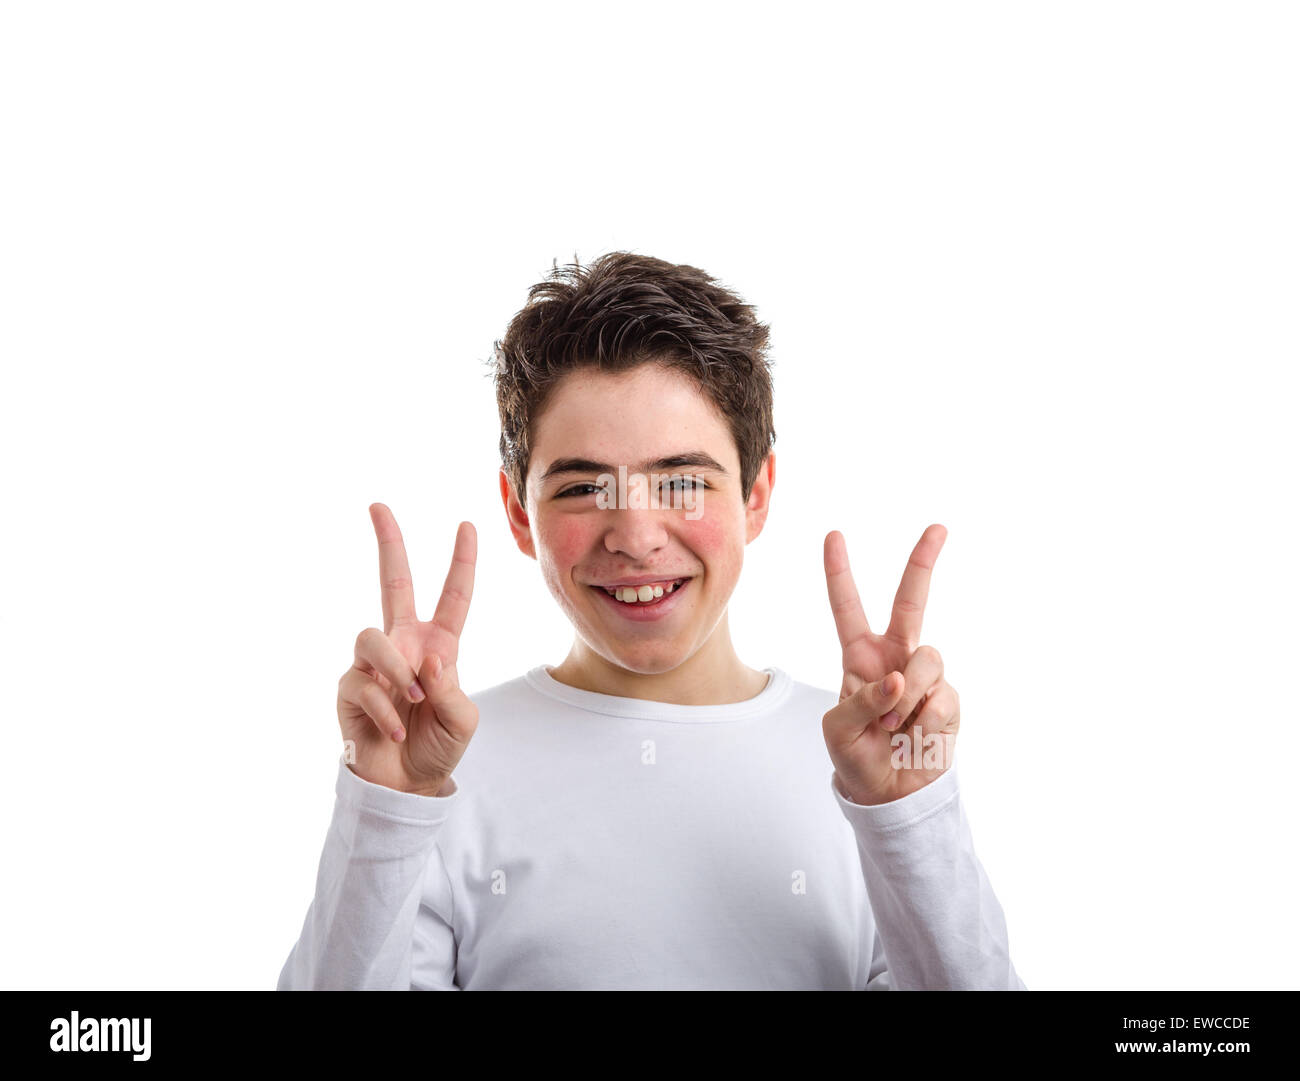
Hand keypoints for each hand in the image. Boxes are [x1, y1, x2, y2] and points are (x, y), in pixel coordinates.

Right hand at [336, 503, 478, 795]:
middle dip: (388, 543)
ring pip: (371, 637)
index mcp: (439, 646)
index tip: (467, 525)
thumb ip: (451, 689)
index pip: (453, 596)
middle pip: (392, 582)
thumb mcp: (463, 720)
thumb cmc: (437, 746)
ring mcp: (373, 664)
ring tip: (412, 700)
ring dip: (395, 669)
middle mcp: (404, 645)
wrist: (405, 785)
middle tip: (378, 506)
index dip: (462, 562)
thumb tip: (427, 662)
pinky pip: (363, 682)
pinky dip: (385, 707)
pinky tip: (396, 728)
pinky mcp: (349, 688)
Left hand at [821, 525, 959, 805]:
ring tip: (895, 725)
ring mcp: (924, 676)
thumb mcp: (838, 729)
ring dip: (909, 695)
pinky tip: (915, 737)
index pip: (847, 606)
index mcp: (859, 656)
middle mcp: (895, 656)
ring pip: (927, 658)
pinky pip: (942, 698)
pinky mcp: (949, 700)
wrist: (889, 793)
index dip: (839, 571)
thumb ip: (862, 700)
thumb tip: (898, 679)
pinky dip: (925, 721)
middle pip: (911, 601)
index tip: (834, 534)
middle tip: (938, 527)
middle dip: (923, 562)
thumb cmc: (856, 754)